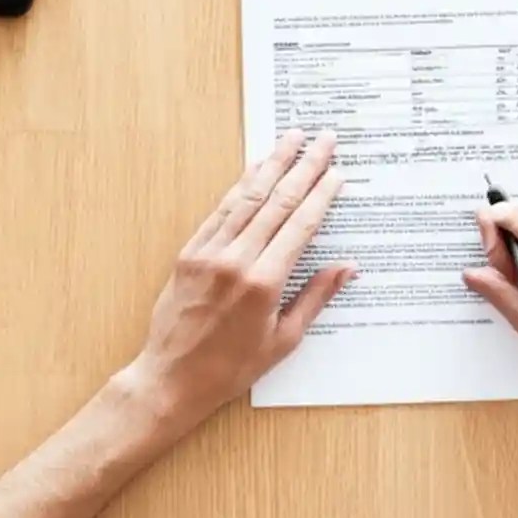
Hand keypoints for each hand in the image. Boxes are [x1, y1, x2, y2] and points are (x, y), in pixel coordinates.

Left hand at [122, 129, 353, 425]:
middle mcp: (236, 261)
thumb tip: (347, 267)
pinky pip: (220, 211)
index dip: (321, 196)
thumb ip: (315, 297)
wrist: (171, 379)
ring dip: (272, 164)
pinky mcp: (189, 253)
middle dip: (303, 167)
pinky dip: (240, 186)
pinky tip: (255, 169)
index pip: (300, 226)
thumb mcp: (284, 340)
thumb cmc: (231, 368)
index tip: (337, 173)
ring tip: (291, 138)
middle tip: (323, 139)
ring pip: (247, 197)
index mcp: (264, 283)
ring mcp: (209, 253)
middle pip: (277, 202)